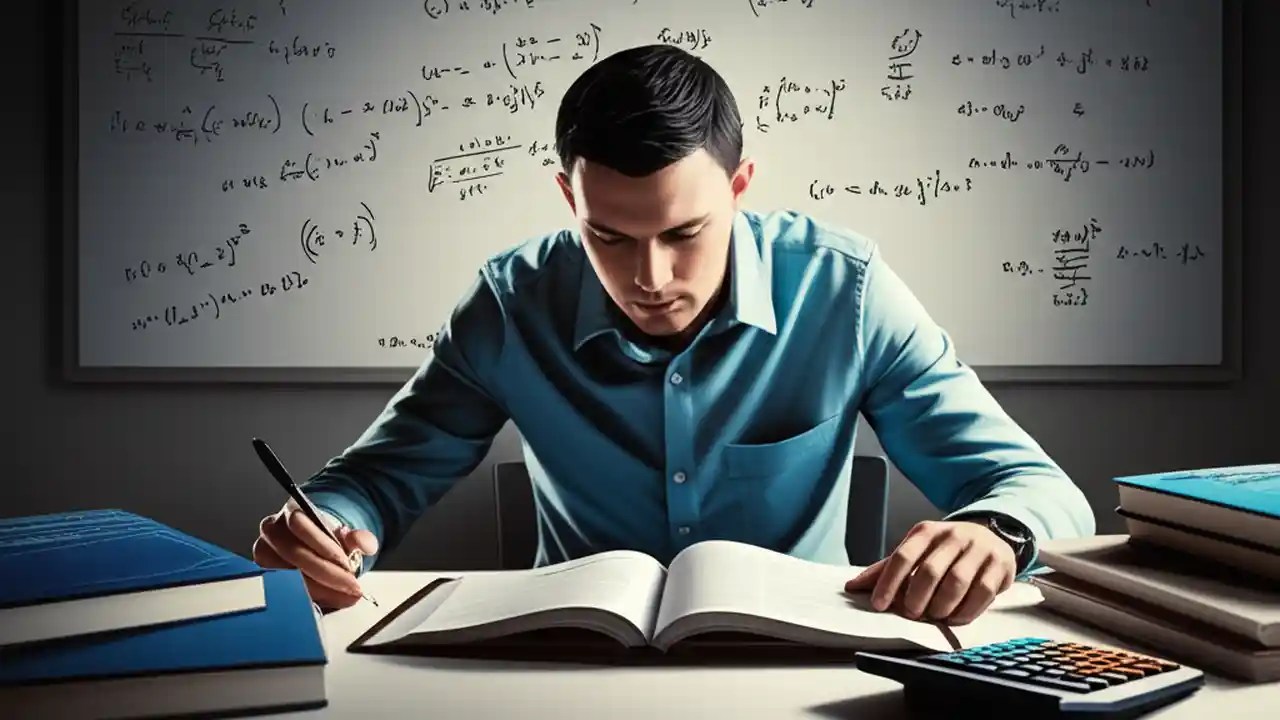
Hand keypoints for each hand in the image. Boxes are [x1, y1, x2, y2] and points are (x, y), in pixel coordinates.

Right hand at [252, 504, 378, 609]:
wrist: (313, 548)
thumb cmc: (327, 541)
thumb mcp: (348, 535)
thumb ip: (360, 537)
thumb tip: (360, 542)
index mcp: (292, 512)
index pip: (302, 526)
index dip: (327, 548)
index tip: (349, 566)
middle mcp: (272, 532)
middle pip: (296, 555)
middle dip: (328, 574)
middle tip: (351, 587)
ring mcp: (264, 554)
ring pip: (288, 575)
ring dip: (318, 589)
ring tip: (343, 596)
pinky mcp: (263, 574)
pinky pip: (284, 590)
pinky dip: (307, 597)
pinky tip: (326, 601)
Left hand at [843, 520, 1014, 624]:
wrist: (991, 534)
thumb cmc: (945, 550)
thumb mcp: (917, 551)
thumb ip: (887, 569)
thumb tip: (852, 587)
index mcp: (926, 531)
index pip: (902, 556)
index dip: (888, 583)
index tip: (879, 604)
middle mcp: (952, 535)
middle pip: (929, 572)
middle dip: (916, 598)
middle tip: (911, 613)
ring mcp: (978, 548)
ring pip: (956, 583)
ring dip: (941, 606)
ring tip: (934, 615)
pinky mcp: (999, 564)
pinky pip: (981, 593)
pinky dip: (966, 611)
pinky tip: (956, 617)